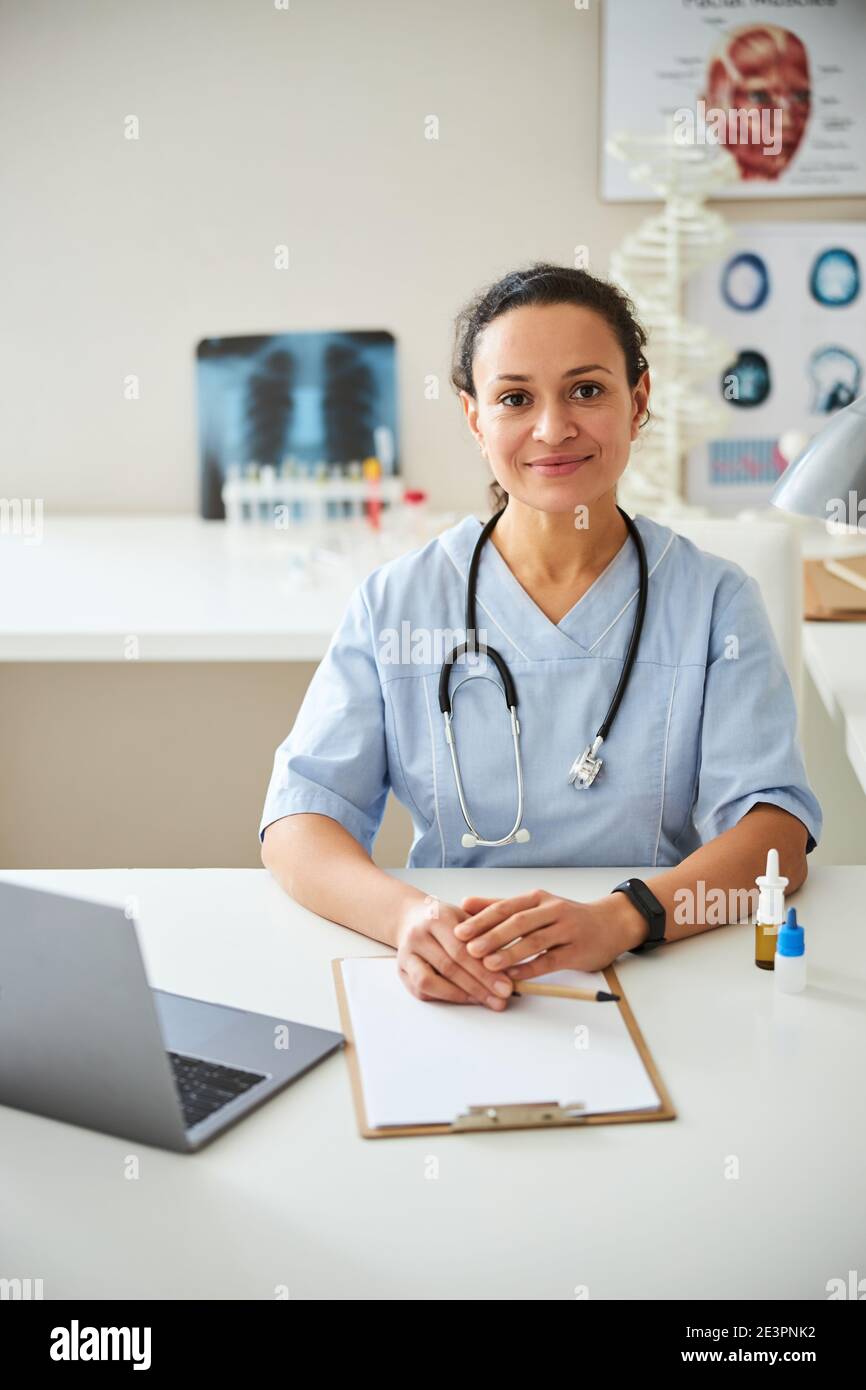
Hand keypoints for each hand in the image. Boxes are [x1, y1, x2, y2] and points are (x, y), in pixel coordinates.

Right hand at [395, 896, 515, 1008]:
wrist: (411, 916)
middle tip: (501, 999)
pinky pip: (422, 990)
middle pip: (450, 966)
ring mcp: (406, 953)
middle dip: (479, 986)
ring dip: (460, 995)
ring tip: (485, 1001)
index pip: (463, 949)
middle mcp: (418, 935)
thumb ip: (485, 934)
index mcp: (437, 917)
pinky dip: (445, 997)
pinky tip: (466, 999)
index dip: (486, 970)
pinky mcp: (401, 970)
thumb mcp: (465, 915)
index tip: (507, 985)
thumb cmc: (445, 919)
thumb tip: (511, 963)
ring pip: (430, 981)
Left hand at [452, 888, 645, 979]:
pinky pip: (551, 960)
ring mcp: (566, 930)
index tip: (459, 931)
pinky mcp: (577, 951)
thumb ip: (500, 905)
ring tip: (488, 964)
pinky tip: (514, 976)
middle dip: (492, 936)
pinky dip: (531, 968)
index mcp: (537, 899)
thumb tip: (465, 904)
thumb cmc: (566, 916)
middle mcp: (552, 910)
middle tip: (469, 948)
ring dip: (510, 952)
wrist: (610, 923)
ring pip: (534, 941)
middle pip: (518, 922)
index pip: (505, 907)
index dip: (481, 919)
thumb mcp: (534, 905)